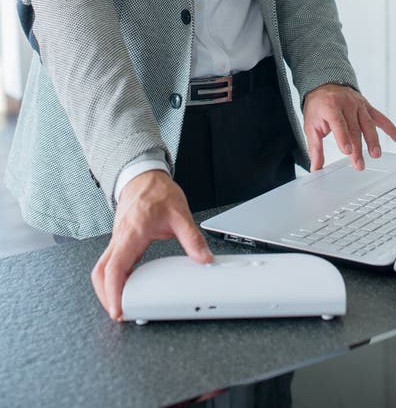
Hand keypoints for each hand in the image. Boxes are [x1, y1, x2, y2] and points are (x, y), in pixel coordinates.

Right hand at [91, 170, 212, 320]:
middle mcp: (120, 238)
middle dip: (105, 296)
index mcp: (132, 233)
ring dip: (107, 289)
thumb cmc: (157, 191)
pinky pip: (111, 262)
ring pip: (101, 268)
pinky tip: (127, 286)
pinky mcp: (120, 240)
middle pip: (99, 273)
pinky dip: (114, 278)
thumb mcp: (180, 213)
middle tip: (118, 312)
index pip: (114, 268)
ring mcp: (118, 239)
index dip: (113, 292)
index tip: (118, 309)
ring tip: (121, 304)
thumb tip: (204, 258)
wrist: (144, 176)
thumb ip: (192, 238)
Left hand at [303, 84, 395, 171]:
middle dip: (357, 148)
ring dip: (373, 140)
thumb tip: (315, 168)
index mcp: (330, 106)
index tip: (346, 151)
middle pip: (354, 128)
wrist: (326, 84)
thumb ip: (314, 147)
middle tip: (359, 164)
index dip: (342, 137)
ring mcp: (359, 105)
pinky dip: (391, 128)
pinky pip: (380, 118)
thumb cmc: (318, 106)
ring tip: (375, 154)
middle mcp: (346, 104)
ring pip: (368, 124)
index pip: (338, 123)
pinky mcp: (367, 107)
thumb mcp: (310, 124)